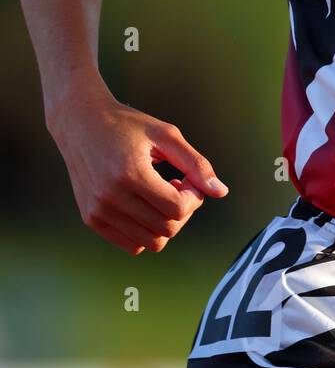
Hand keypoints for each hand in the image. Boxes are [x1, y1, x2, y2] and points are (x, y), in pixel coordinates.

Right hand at [49, 84, 228, 255]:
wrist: (81, 122)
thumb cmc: (126, 125)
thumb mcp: (166, 135)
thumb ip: (196, 164)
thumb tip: (220, 192)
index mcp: (130, 174)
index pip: (177, 209)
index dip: (194, 198)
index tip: (189, 180)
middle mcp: (110, 197)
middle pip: (166, 229)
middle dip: (182, 210)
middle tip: (178, 185)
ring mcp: (98, 211)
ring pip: (151, 242)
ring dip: (165, 223)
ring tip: (160, 195)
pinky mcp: (91, 219)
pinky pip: (132, 245)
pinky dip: (146, 231)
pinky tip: (145, 205)